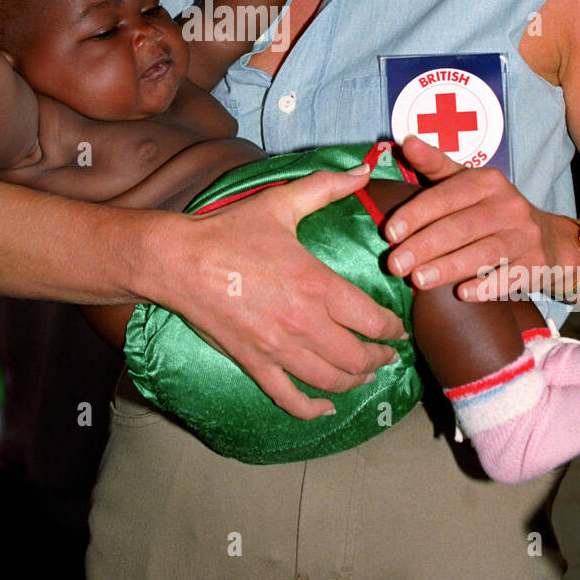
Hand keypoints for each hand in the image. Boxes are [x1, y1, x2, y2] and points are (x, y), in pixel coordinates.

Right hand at [143, 164, 405, 418]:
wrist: (179, 260)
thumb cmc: (231, 231)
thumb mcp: (282, 203)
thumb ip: (327, 187)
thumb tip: (363, 170)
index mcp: (318, 285)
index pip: (373, 320)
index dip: (393, 329)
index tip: (399, 329)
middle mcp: (304, 323)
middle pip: (359, 357)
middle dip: (381, 359)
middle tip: (387, 355)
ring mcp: (279, 349)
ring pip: (331, 381)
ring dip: (356, 382)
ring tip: (366, 376)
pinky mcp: (254, 363)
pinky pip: (289, 398)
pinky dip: (312, 410)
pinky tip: (326, 408)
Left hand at [383, 135, 578, 299]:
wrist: (550, 240)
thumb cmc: (492, 210)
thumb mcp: (467, 183)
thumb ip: (435, 165)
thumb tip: (406, 140)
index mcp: (487, 181)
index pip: (447, 195)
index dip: (416, 214)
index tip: (389, 234)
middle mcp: (509, 205)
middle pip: (462, 226)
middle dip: (425, 245)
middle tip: (394, 265)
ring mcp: (525, 235)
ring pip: (484, 252)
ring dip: (449, 267)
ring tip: (418, 280)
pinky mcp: (536, 264)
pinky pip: (510, 277)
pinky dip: (485, 286)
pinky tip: (462, 295)